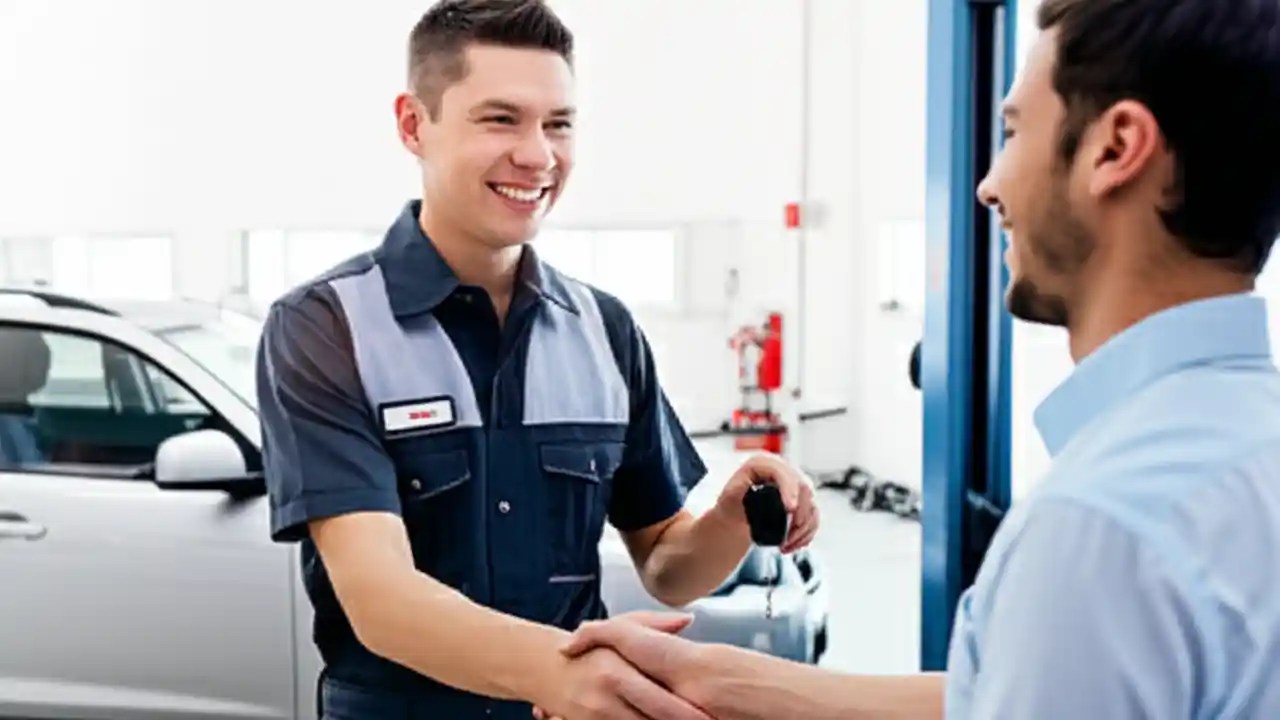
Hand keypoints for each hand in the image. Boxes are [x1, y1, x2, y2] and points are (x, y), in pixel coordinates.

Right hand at [532, 612, 709, 719]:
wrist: (539, 667)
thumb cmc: (587, 650)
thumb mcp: (617, 630)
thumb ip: (653, 626)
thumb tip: (688, 619)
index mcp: (616, 672)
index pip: (664, 703)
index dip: (691, 715)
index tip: (711, 716)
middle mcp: (605, 699)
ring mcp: (595, 719)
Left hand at [715, 453, 819, 553]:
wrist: (736, 517)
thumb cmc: (732, 505)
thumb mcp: (729, 496)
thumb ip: (736, 489)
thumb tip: (745, 486)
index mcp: (763, 464)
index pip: (782, 471)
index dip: (789, 488)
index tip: (790, 508)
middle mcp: (782, 472)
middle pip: (803, 487)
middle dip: (799, 514)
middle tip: (788, 534)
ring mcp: (794, 487)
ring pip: (811, 504)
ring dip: (803, 528)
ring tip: (786, 543)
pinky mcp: (802, 503)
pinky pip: (813, 517)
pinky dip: (806, 533)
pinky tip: (792, 544)